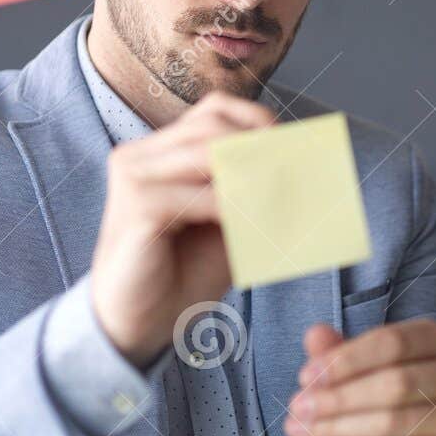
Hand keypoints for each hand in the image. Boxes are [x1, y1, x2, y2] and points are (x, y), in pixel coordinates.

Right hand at [90, 90, 274, 366]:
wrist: (139, 326)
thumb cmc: (183, 274)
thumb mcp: (230, 222)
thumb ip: (254, 187)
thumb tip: (302, 159)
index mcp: (160, 151)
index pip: (217, 109)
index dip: (262, 126)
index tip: (298, 159)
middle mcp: (141, 155)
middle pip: (215, 126)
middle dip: (264, 152)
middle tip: (300, 185)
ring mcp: (133, 177)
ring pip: (210, 152)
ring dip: (256, 180)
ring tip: (280, 211)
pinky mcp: (135, 208)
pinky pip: (201, 197)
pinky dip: (237, 211)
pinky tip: (253, 234)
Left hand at [284, 319, 435, 435]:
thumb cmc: (392, 398)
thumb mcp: (362, 368)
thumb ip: (340, 350)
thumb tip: (315, 335)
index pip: (392, 342)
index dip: (346, 359)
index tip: (306, 375)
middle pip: (394, 382)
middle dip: (338, 396)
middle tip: (298, 406)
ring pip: (391, 420)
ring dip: (337, 424)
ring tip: (300, 427)